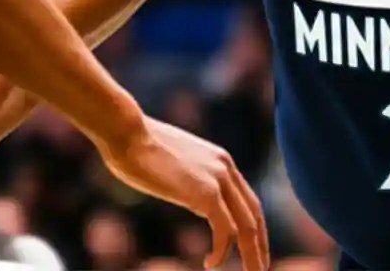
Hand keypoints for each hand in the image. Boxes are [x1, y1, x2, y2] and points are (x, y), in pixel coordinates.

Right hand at [94, 117, 269, 270]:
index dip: (255, 227)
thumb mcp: (172, 164)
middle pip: (254, 214)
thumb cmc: (137, 148)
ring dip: (251, 254)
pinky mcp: (205, 191)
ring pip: (246, 225)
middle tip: (262, 269)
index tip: (254, 247)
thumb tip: (184, 191)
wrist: (128, 133)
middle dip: (260, 244)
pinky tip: (210, 263)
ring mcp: (218, 179)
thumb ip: (186, 178)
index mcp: (220, 161)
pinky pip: (224, 229)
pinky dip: (221, 250)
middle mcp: (226, 168)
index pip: (248, 200)